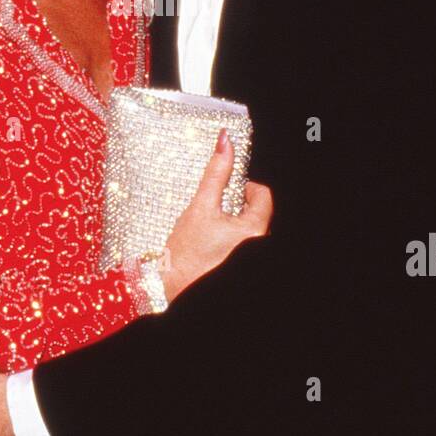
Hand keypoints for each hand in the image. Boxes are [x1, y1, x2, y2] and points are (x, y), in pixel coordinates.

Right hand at [162, 130, 272, 301]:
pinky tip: (206, 246)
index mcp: (255, 229)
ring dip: (228, 224)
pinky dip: (225, 239)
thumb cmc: (186, 256)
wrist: (173, 291)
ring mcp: (247, 256)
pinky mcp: (237, 265)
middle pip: (254, 212)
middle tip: (212, 211)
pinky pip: (238, 243)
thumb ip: (215, 174)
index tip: (228, 189)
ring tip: (206, 231)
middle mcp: (257, 244)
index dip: (244, 187)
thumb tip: (225, 143)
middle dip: (234, 207)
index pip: (263, 195)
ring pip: (245, 228)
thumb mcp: (199, 207)